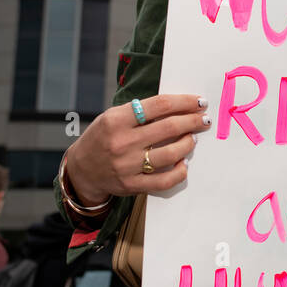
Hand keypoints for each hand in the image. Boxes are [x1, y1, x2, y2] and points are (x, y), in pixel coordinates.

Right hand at [64, 93, 210, 203]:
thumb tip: (178, 106)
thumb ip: (141, 111)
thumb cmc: (103, 137)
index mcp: (117, 119)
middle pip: (169, 128)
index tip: (199, 102)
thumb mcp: (113, 116)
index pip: (159, 105)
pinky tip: (184, 163)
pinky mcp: (132, 185)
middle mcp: (122, 142)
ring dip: (188, 144)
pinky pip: (165, 180)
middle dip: (193, 121)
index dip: (184, 102)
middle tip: (204, 119)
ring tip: (193, 138)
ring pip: (171, 154)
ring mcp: (127, 165)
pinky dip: (180, 171)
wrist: (81, 169)